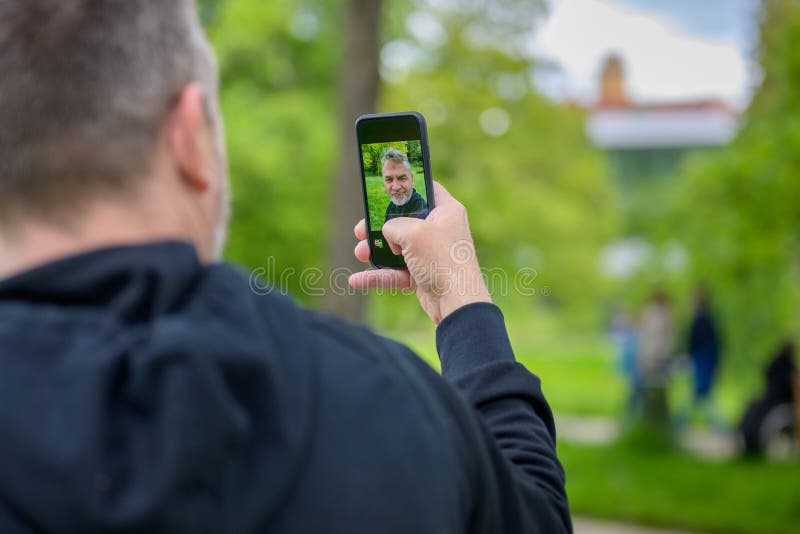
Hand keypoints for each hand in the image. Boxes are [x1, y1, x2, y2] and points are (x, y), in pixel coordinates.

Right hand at [349, 181, 491, 323]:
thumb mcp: (412, 232)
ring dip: (376, 251)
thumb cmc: (442, 260)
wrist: (456, 303)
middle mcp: (440, 230)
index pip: (426, 189)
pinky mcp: (423, 276)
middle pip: (405, 221)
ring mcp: (431, 254)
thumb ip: (393, 224)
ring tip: (359, 252)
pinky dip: (378, 276)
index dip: (406, 188)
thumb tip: (387, 232)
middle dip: (380, 226)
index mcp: (446, 211)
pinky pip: (397, 272)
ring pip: (397, 248)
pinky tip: (357, 280)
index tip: (384, 190)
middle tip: (361, 229)